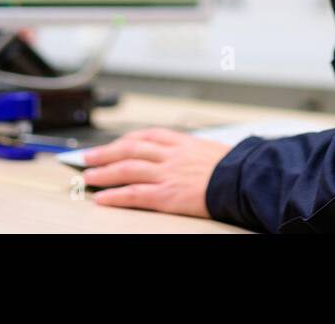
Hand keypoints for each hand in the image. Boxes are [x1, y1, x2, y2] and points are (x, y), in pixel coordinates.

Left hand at [81, 127, 231, 217]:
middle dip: (106, 152)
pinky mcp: (167, 195)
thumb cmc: (236, 167)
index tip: (113, 143)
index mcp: (182, 142)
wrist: (246, 179)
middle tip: (87, 156)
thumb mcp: (212, 149)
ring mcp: (167, 174)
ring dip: (104, 172)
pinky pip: (134, 194)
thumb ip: (193, 151)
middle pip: (130, 149)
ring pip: (127, 169)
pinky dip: (115, 195)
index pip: (146, 135)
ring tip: (88, 176)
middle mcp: (171, 155)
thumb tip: (187, 155)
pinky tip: (102, 198)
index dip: (125, 139)